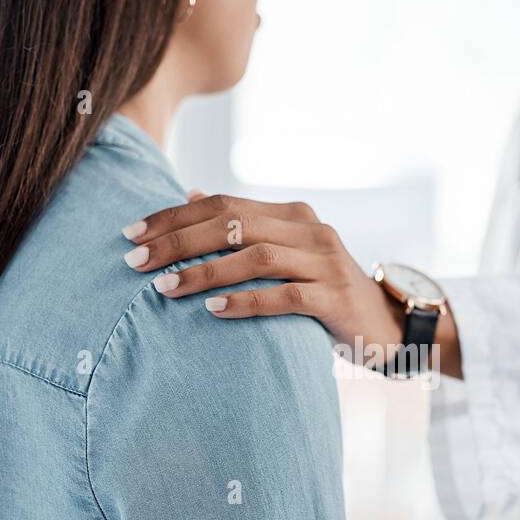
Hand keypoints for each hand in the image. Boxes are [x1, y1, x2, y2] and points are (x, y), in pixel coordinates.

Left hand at [119, 194, 403, 356]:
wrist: (389, 326)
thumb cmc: (326, 293)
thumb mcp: (288, 255)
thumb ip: (245, 228)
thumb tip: (191, 194)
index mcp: (292, 215)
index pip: (222, 204)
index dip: (173, 216)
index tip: (130, 234)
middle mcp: (310, 229)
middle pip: (232, 224)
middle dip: (177, 242)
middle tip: (135, 262)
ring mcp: (326, 262)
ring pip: (256, 257)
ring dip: (205, 271)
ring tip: (164, 288)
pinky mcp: (336, 297)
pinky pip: (285, 295)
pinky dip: (246, 301)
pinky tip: (213, 310)